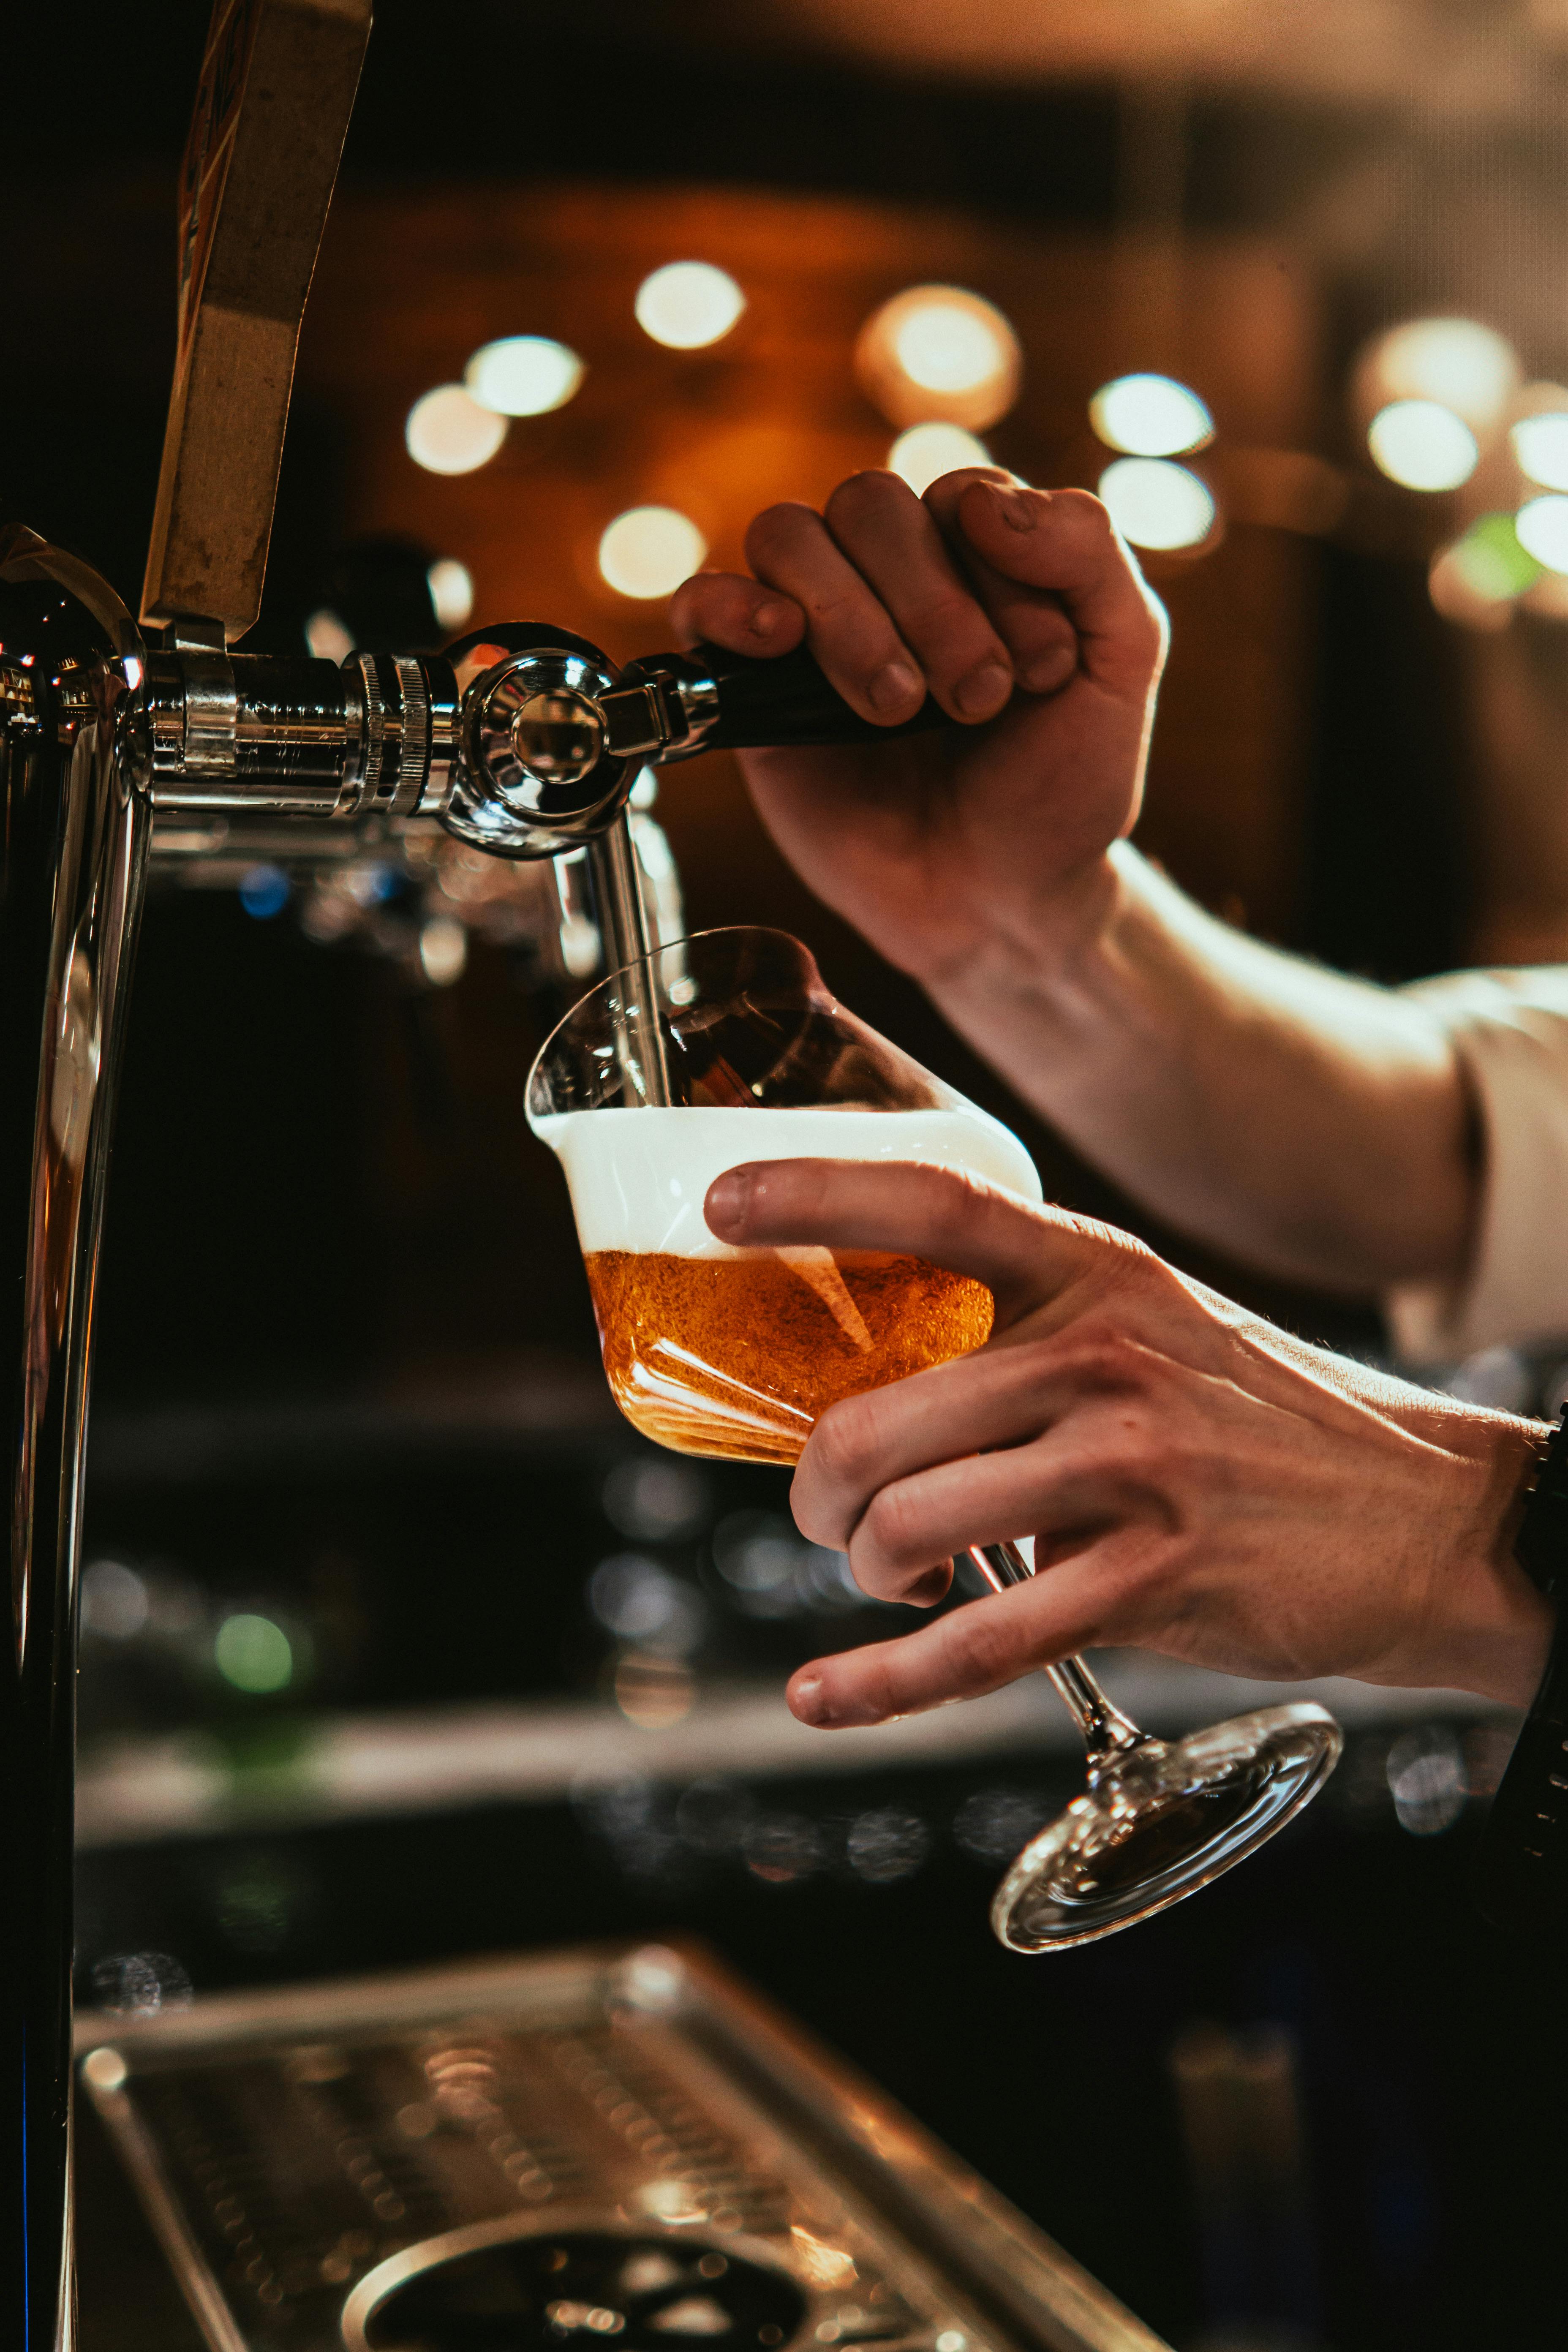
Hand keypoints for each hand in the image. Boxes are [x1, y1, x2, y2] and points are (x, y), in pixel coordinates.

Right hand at [668, 470, 1166, 990]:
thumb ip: (1089, 556)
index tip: (1042, 673)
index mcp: (973, 555)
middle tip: (976, 699)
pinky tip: (778, 640)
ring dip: (848, 614)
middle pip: (868, 505)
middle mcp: (886, 577)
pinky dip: (730, 604)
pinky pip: (701, 603)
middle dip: (929, 601)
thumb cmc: (1059, 788)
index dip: (999, 574)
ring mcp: (813, 630)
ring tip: (895, 706)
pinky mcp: (752, 694)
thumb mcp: (1120, 662)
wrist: (1002, 903)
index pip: (958, 496)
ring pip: (789, 538)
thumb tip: (981, 501)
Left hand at [702, 1159, 1552, 1725]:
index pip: (940, 1203)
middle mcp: (1105, 1357)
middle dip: (820, 1491)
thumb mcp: (1152, 1327)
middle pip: (875, 1422)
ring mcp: (1132, 1471)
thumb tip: (879, 1384)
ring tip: (891, 1578)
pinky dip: (883, 1683)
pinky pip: (981, 1643)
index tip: (722, 1205)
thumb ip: (1032, 1336)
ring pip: (912, 1528)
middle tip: (833, 1515)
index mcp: (1097, 1272)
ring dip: (866, 1571)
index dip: (819, 1194)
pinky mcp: (1157, 1581)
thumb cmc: (1257, 1420)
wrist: (1421, 1514)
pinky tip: (826, 1697)